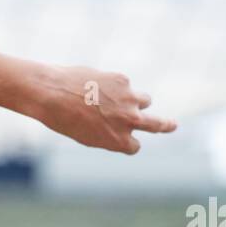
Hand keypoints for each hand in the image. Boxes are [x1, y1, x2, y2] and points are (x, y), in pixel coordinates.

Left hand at [34, 65, 176, 154]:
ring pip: (144, 100)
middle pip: (157, 125)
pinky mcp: (123, 80)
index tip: (125, 140)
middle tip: (173, 125)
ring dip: (136, 101)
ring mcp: (129, 99)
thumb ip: (108, 132)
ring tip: (117, 99)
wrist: (52, 94)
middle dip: (166, 126)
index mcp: (119, 141)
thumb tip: (122, 123)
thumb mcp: (86, 135)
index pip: (135, 146)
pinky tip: (94, 86)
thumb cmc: (63, 119)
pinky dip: (114, 86)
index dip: (128, 142)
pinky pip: (124, 85)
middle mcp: (130, 122)